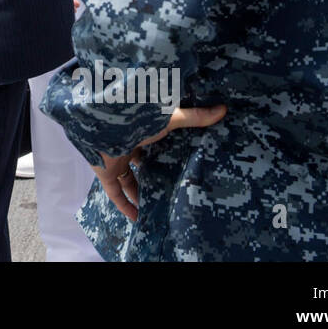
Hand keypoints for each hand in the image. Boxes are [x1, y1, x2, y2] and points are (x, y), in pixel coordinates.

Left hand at [92, 105, 226, 220]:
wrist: (104, 121)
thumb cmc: (137, 116)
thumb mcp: (169, 118)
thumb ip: (193, 117)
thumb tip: (223, 110)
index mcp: (139, 130)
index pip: (151, 142)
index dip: (161, 151)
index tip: (175, 161)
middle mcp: (125, 144)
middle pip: (138, 162)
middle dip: (151, 174)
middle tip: (168, 188)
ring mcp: (114, 159)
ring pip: (127, 180)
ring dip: (139, 193)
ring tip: (157, 207)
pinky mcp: (105, 173)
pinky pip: (114, 193)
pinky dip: (124, 206)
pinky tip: (137, 218)